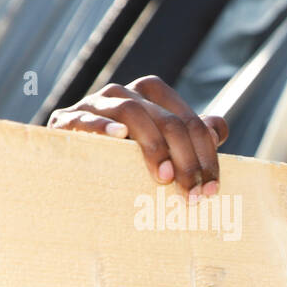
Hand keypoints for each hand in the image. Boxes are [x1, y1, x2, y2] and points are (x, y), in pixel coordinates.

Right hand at [47, 75, 227, 197]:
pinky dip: (104, 126)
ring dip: (154, 146)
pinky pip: (87, 117)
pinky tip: (119, 138)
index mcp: (152, 95)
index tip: (212, 188)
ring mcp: (95, 104)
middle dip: (186, 159)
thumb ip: (191, 136)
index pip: (190, 121)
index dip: (207, 155)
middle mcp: (125, 94)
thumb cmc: (123, 155)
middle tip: (192, 193)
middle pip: (168, 120)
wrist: (70, 161)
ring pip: (133, 112)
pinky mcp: (68, 120)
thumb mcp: (161, 145)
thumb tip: (218, 129)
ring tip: (164, 177)